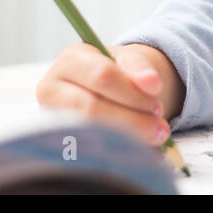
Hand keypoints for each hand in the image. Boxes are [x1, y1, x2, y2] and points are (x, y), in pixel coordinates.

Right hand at [36, 42, 184, 146]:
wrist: (102, 90)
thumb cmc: (115, 73)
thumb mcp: (127, 61)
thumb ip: (139, 68)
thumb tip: (152, 83)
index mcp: (71, 60)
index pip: (102, 76)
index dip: (133, 92)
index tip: (157, 101)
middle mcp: (51, 88)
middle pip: (92, 108)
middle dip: (132, 119)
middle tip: (160, 127)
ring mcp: (51, 118)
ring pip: (88, 133)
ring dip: (126, 137)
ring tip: (151, 136)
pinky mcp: (57, 143)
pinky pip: (86, 152)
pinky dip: (114, 151)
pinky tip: (132, 148)